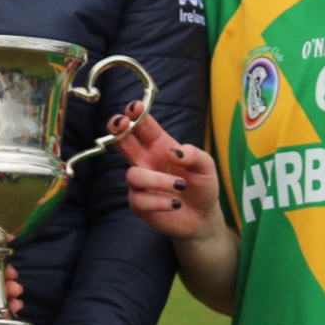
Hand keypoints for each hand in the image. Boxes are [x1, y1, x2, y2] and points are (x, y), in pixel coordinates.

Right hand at [111, 103, 222, 240]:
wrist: (203, 216)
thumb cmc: (201, 185)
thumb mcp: (206, 166)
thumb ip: (194, 154)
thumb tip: (173, 152)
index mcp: (160, 146)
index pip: (144, 127)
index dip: (137, 115)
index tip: (134, 107)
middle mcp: (146, 161)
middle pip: (122, 142)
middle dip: (118, 130)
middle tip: (120, 124)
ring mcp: (140, 183)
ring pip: (133, 175)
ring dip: (157, 180)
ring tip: (180, 186)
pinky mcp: (139, 204)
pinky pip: (139, 200)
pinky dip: (159, 201)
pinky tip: (175, 204)